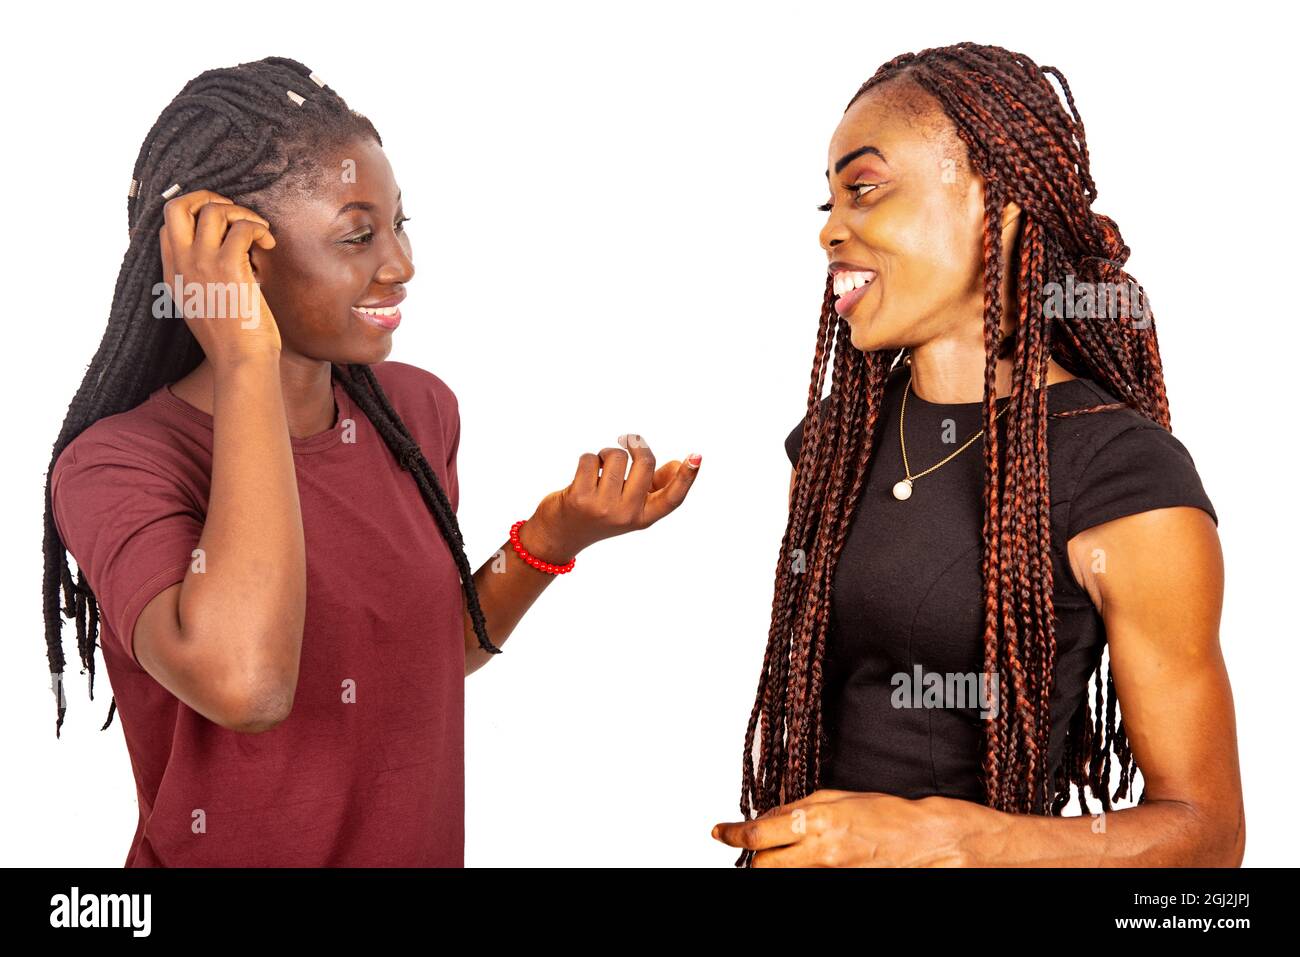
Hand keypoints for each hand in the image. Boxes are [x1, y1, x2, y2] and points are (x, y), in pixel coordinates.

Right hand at [158, 189, 281, 364]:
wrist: (241, 361)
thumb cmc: (232, 339)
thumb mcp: (203, 307)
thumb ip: (202, 280)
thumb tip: (226, 256)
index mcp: (173, 274)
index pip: (168, 225)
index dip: (193, 214)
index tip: (221, 225)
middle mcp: (182, 264)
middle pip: (176, 206)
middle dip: (207, 197)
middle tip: (233, 213)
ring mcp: (202, 264)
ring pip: (213, 210)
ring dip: (243, 213)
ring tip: (259, 233)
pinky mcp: (230, 267)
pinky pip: (243, 227)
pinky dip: (260, 229)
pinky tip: (269, 245)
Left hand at [519, 433, 700, 561]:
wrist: (558, 536)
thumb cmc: (597, 514)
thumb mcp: (628, 506)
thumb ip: (652, 487)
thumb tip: (676, 464)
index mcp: (643, 517)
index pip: (672, 498)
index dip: (686, 477)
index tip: (697, 456)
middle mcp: (626, 514)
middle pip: (645, 463)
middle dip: (636, 444)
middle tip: (628, 439)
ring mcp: (603, 507)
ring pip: (616, 456)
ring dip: (607, 453)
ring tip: (599, 468)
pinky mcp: (580, 498)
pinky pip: (590, 459)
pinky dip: (588, 459)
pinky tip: (583, 474)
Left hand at [710, 790, 970, 866]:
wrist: (923, 840)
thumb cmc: (886, 813)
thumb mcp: (836, 797)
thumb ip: (797, 808)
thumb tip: (767, 818)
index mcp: (816, 820)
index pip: (758, 834)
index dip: (733, 834)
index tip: (719, 832)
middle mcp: (819, 851)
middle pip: (763, 865)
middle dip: (753, 857)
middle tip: (752, 845)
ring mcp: (829, 872)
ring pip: (781, 876)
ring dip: (775, 864)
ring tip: (781, 852)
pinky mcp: (840, 884)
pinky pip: (806, 880)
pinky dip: (798, 870)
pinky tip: (804, 859)